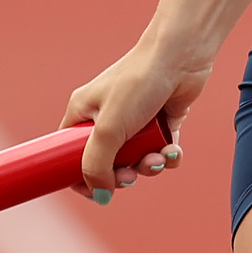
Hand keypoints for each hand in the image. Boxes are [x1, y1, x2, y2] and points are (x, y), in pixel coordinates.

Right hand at [64, 41, 200, 196]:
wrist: (181, 57)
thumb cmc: (139, 83)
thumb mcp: (108, 128)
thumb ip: (97, 166)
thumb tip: (101, 195)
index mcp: (83, 114)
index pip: (70, 155)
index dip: (81, 178)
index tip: (97, 192)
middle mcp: (106, 118)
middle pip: (107, 164)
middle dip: (122, 174)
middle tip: (132, 173)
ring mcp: (134, 121)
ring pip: (137, 160)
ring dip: (148, 166)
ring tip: (157, 157)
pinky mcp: (160, 123)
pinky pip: (160, 151)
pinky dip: (168, 156)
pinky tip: (173, 150)